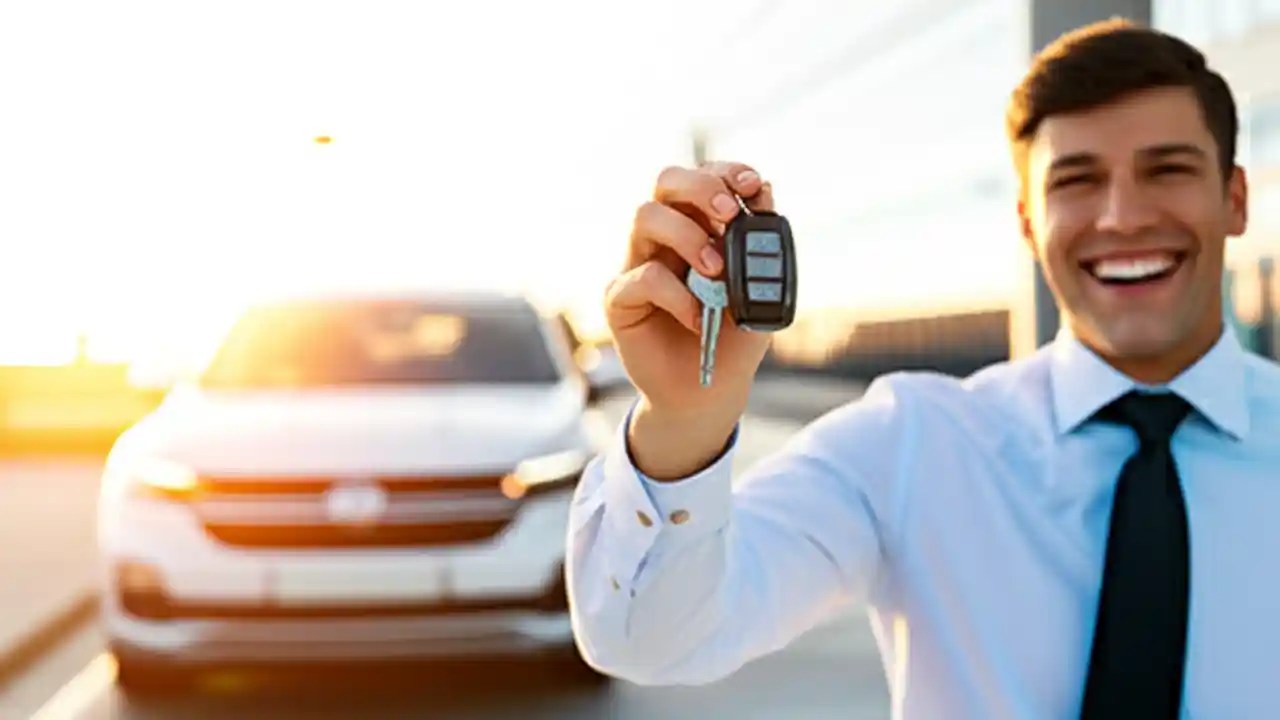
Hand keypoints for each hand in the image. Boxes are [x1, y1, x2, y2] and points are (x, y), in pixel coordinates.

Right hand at [605, 161, 774, 477]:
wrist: (709, 393)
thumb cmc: (731, 338)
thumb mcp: (758, 289)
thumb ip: (760, 244)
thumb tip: (763, 192)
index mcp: (698, 225)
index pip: (702, 177)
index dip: (724, 172)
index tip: (751, 185)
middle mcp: (664, 237)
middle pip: (666, 181)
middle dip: (699, 187)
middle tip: (728, 215)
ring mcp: (638, 264)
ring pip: (645, 216)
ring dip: (686, 236)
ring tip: (716, 272)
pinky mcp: (620, 299)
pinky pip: (641, 277)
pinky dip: (676, 296)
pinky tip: (697, 319)